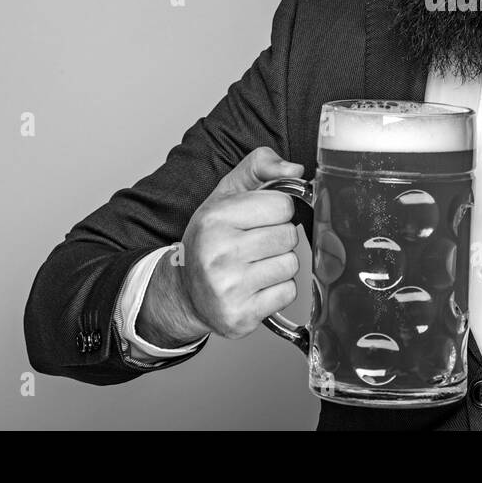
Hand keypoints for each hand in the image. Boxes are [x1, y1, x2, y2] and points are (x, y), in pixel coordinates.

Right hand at [137, 147, 303, 344]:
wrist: (186, 292)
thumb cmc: (212, 238)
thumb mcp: (227, 193)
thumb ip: (261, 166)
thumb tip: (296, 169)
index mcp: (215, 219)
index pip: (283, 205)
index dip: (277, 211)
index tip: (259, 219)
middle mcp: (218, 253)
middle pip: (289, 236)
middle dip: (279, 238)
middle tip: (255, 244)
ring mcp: (228, 288)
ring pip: (291, 265)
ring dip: (279, 264)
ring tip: (255, 265)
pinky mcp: (240, 316)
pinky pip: (288, 293)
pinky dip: (278, 290)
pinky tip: (256, 286)